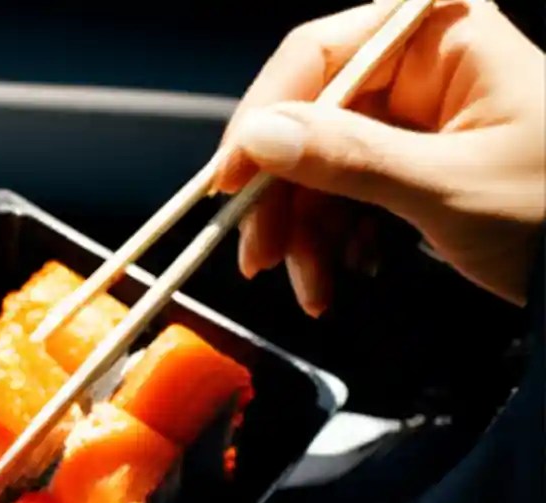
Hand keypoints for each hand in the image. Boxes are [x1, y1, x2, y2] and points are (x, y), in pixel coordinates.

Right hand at [216, 0, 545, 315]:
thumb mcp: (448, 189)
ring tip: (309, 289)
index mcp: (439, 38)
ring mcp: (413, 118)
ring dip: (302, 233)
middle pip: (308, 116)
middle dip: (281, 195)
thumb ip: (349, 159)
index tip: (228, 181)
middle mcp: (420, 67)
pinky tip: (339, 279)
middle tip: (258, 256)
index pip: (318, 54)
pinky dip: (331, 241)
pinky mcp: (408, 163)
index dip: (262, 116)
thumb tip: (256, 138)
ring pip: (317, 164)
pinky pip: (343, 193)